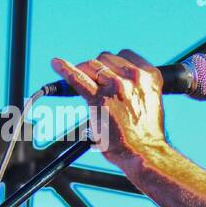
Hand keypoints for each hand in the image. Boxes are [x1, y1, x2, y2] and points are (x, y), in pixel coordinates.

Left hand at [50, 49, 168, 170]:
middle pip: (105, 58)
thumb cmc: (145, 132)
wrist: (144, 152)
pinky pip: (78, 79)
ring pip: (91, 65)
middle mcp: (133, 77)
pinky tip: (56, 64)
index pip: (124, 54)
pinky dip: (64, 70)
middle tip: (93, 82)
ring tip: (80, 81)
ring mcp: (115, 87)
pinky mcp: (99, 99)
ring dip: (83, 71)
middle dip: (97, 68)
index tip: (106, 70)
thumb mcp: (150, 100)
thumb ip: (136, 86)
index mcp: (149, 76)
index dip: (112, 62)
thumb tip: (115, 79)